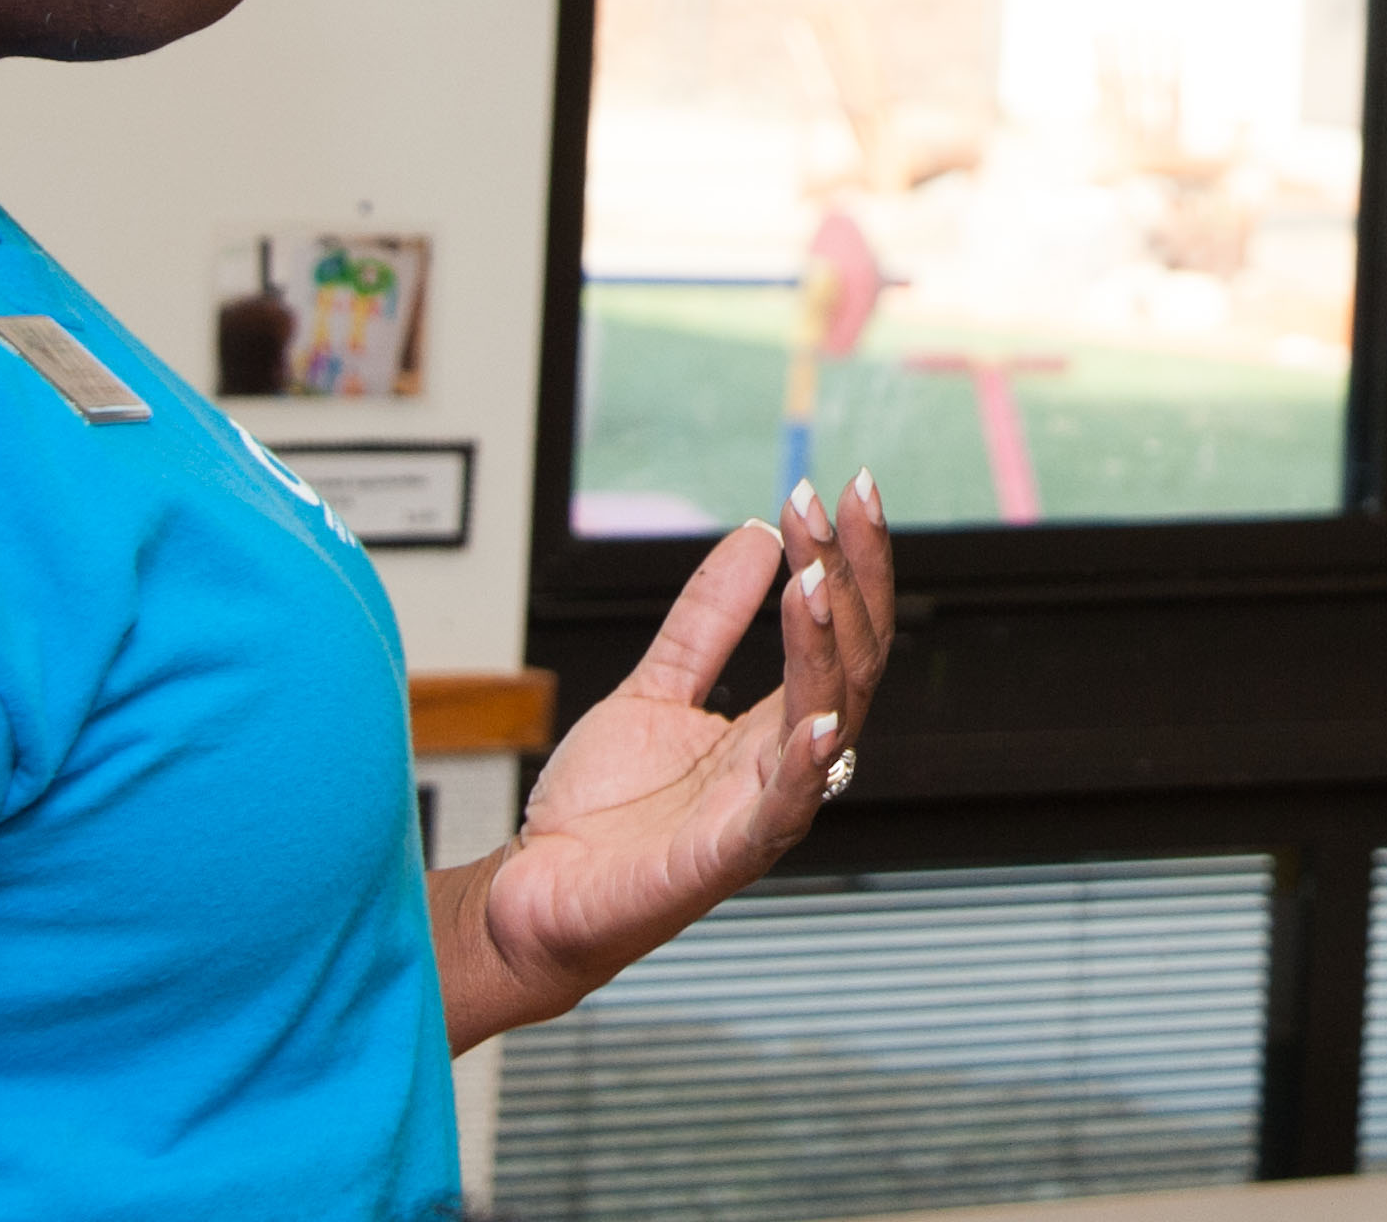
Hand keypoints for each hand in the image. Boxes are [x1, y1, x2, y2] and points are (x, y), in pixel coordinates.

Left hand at [436, 472, 896, 1046]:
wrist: (536, 898)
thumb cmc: (601, 813)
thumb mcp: (651, 688)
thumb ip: (706, 621)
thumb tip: (757, 535)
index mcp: (774, 727)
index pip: (840, 633)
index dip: (850, 561)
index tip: (842, 488)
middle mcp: (782, 765)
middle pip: (851, 666)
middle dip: (851, 581)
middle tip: (831, 506)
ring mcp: (759, 812)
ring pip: (826, 722)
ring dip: (825, 648)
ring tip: (813, 578)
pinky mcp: (721, 859)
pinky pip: (781, 813)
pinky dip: (806, 769)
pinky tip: (817, 719)